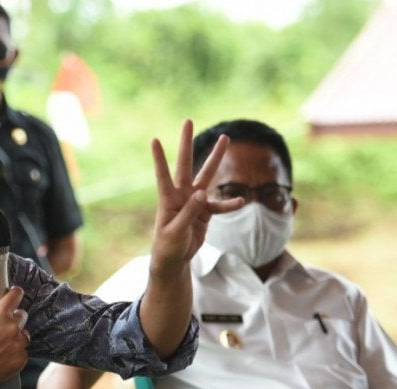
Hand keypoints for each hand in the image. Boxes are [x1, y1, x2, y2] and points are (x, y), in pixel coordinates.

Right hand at [0, 287, 28, 388]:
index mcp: (0, 314)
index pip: (16, 295)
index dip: (15, 293)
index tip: (16, 294)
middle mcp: (12, 326)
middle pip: (22, 315)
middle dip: (14, 319)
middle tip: (3, 327)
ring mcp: (18, 343)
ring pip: (24, 335)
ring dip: (16, 337)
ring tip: (1, 345)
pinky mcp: (21, 357)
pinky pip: (23, 351)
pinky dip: (15, 352)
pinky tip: (3, 356)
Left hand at [149, 119, 243, 277]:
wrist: (175, 258)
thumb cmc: (168, 246)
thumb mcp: (176, 232)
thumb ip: (189, 213)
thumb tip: (202, 194)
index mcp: (168, 199)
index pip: (162, 175)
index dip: (159, 158)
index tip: (153, 139)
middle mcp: (181, 194)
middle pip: (186, 164)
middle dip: (186, 143)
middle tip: (188, 121)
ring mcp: (194, 201)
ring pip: (207, 176)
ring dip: (215, 158)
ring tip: (226, 138)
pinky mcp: (205, 211)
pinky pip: (220, 205)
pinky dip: (230, 205)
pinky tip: (242, 202)